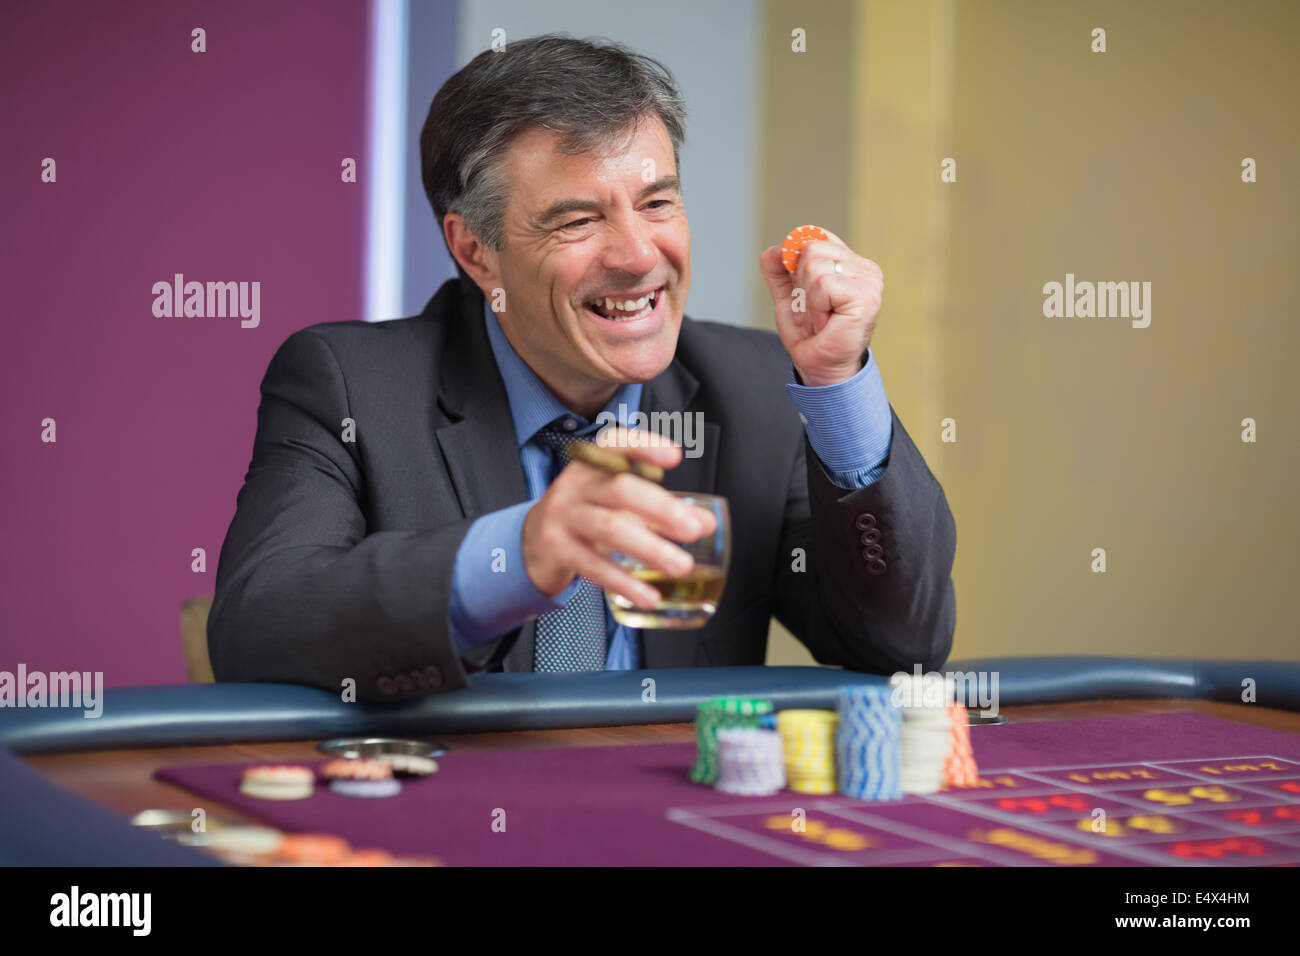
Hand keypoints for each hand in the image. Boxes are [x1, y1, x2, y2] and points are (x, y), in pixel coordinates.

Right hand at [521, 427, 717, 608]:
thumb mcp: (620, 506)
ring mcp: (563, 518)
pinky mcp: (556, 550)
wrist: (532, 542)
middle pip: (619, 490)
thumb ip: (662, 510)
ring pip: (609, 529)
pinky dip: (625, 582)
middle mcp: (575, 486)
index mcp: (592, 466)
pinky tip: (649, 595)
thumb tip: (706, 523)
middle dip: (660, 508)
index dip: (643, 446)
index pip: (615, 445)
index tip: (673, 456)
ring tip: (682, 565)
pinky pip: (594, 566)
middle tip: (693, 529)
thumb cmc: (585, 515)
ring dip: (650, 548)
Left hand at [759, 228, 882, 386]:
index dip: (796, 264)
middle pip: (811, 248)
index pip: (813, 238)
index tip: (803, 293)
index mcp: (850, 262)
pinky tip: (826, 323)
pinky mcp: (865, 296)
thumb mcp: (787, 296)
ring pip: (815, 265)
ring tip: (820, 319)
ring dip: (808, 300)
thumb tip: (776, 248)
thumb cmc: (810, 336)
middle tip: (813, 310)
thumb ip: (779, 271)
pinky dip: (816, 308)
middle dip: (800, 284)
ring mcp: (868, 280)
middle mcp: (864, 268)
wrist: (819, 367)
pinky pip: (824, 284)